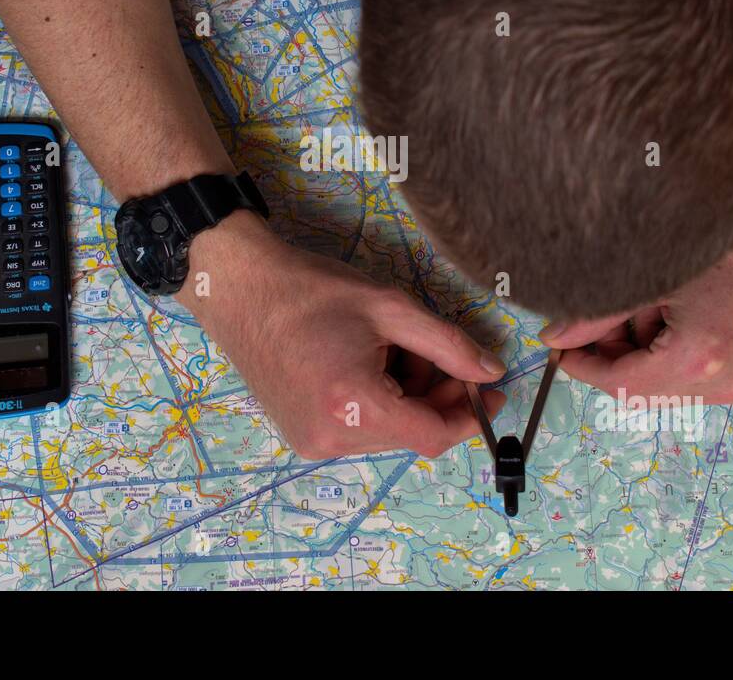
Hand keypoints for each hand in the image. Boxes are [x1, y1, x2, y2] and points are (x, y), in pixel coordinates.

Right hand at [179, 213, 506, 458]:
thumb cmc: (311, 291)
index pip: (433, 434)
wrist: (241, 289)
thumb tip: (490, 372)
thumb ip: (448, 346)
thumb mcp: (391, 308)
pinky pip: (358, 431)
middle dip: (437, 398)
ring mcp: (312, 443)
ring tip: (392, 349)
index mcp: (355, 406)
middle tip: (446, 359)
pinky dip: (377, 403)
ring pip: (387, 433)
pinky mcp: (301, 437)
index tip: (489, 391)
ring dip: (406, 399)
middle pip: (411, 434)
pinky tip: (368, 363)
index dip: (468, 415)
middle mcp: (331, 438)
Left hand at [541, 181, 732, 405]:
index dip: (585, 368)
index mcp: (699, 359)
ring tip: (652, 302)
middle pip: (645, 390)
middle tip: (599, 320)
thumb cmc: (732, 239)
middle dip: (615, 358)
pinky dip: (675, 352)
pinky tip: (679, 311)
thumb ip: (596, 313)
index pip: (621, 385)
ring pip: (669, 385)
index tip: (563, 350)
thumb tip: (555, 338)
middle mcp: (728, 384)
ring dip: (646, 353)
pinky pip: (698, 378)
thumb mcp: (652, 273)